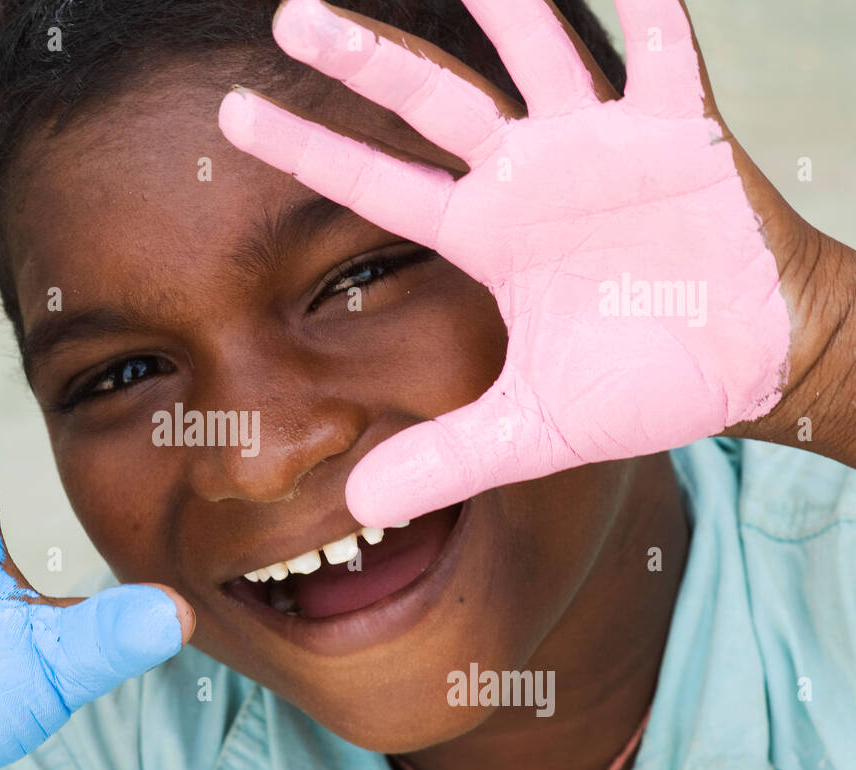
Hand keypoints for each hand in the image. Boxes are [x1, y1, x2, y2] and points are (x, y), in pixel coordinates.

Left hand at [219, 0, 814, 526]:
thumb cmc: (644, 383)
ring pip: (537, 54)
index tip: (230, 117)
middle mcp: (531, 176)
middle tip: (290, 14)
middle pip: (430, 101)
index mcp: (488, 234)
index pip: (376, 183)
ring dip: (498, 4)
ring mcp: (604, 145)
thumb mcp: (531, 427)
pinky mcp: (682, 134)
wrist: (752, 362)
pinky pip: (663, 53)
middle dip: (365, 59)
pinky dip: (648, 9)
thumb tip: (364, 505)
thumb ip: (448, 456)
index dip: (305, 150)